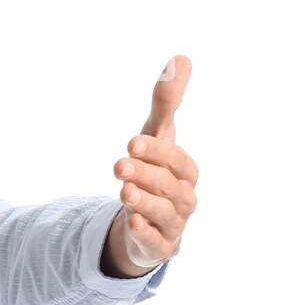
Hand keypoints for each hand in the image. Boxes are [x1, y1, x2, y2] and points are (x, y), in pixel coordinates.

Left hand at [110, 55, 198, 270]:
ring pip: (164, 213)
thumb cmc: (155, 172)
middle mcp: (183, 196)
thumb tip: (180, 58)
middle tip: (119, 163)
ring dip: (145, 201)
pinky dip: (145, 232)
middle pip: (169, 185)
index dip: (157, 151)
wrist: (151, 222)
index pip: (175, 158)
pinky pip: (156, 241)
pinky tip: (131, 221)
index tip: (131, 142)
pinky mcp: (159, 245)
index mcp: (184, 170)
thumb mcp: (155, 137)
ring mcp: (173, 223)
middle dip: (146, 173)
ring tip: (123, 191)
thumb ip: (165, 103)